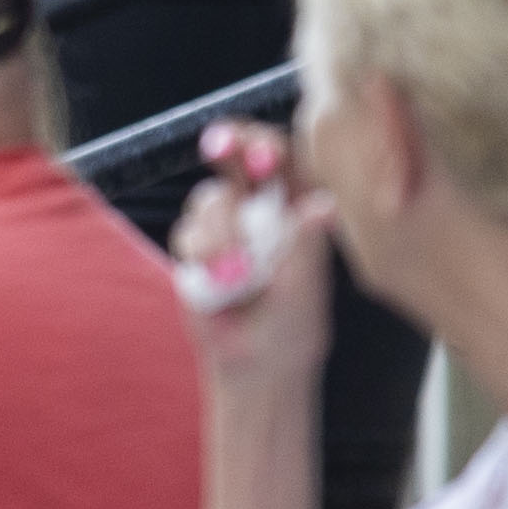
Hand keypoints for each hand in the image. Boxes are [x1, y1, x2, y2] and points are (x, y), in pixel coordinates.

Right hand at [170, 120, 340, 390]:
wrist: (256, 364)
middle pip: (235, 158)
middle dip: (226, 148)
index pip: (283, 159)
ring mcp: (223, 227)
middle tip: (218, 145)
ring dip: (219, 233)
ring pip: (208, 200)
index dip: (268, 147)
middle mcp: (257, 208)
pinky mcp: (195, 250)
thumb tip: (321, 207)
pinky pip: (186, 233)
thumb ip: (306, 244)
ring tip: (236, 275)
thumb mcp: (306, 285)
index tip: (261, 156)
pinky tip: (220, 283)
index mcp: (295, 205)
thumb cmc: (294, 324)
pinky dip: (201, 256)